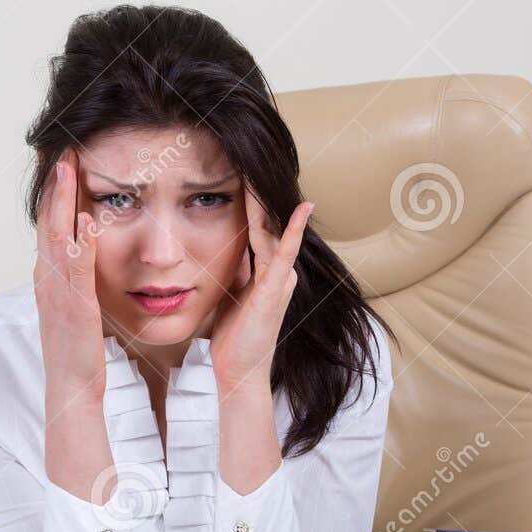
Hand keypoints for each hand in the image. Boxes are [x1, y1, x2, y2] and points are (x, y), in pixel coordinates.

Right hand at [33, 147, 106, 412]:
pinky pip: (75, 271)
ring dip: (61, 201)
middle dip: (54, 184)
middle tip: (62, 146)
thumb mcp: (78, 306)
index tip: (64, 158)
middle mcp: (48, 279)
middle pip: (47, 221)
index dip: (54, 191)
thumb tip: (88, 249)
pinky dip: (78, 243)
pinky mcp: (75, 309)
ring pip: (55, 237)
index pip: (50, 224)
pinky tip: (87, 220)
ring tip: (68, 166)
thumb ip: (80, 277)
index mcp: (51, 277)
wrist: (73, 391)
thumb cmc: (81, 352)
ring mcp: (57, 293)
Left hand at [209, 187, 312, 396]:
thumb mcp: (233, 294)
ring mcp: (280, 279)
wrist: (239, 372)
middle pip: (267, 224)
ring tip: (258, 170)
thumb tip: (229, 249)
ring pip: (274, 231)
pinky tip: (302, 209)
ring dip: (266, 202)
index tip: (239, 171)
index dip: (250, 200)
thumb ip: (237, 271)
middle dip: (256, 193)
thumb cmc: (235, 338)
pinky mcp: (275, 289)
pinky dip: (293, 230)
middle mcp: (279, 271)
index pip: (258, 227)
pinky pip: (285, 253)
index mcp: (268, 272)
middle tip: (246, 159)